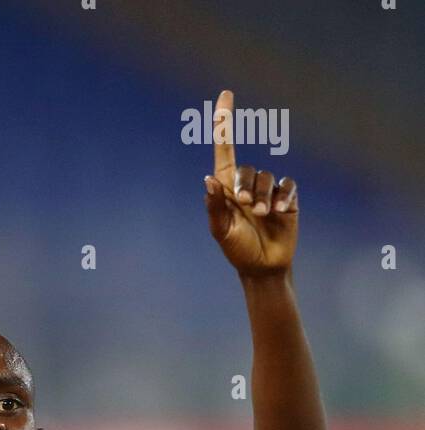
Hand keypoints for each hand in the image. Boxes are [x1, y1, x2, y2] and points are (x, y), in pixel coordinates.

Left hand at [203, 92, 296, 276]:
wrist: (263, 267)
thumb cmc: (237, 250)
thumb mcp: (221, 231)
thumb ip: (214, 207)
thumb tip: (208, 180)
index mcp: (227, 189)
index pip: (225, 149)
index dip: (224, 122)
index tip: (226, 95)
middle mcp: (247, 185)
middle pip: (247, 170)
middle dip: (245, 187)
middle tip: (245, 207)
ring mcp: (268, 191)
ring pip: (267, 178)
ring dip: (264, 196)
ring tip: (262, 214)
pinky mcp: (287, 199)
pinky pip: (287, 186)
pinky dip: (283, 196)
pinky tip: (280, 212)